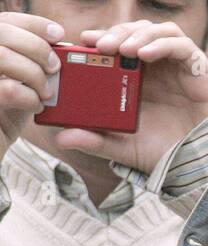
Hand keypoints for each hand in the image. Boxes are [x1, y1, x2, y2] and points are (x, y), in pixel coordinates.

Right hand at [0, 12, 63, 161]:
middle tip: (55, 68)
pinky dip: (29, 97)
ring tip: (45, 93)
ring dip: (33, 74)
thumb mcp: (18, 87)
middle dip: (36, 47)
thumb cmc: (3, 119)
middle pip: (3, 32)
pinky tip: (36, 107)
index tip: (59, 35)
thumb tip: (58, 50)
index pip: (4, 21)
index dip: (33, 24)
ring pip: (3, 56)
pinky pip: (9, 89)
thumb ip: (30, 67)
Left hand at [53, 20, 207, 173]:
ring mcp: (178, 66)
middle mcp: (158, 68)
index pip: (117, 45)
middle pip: (135, 32)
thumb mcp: (124, 147)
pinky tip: (146, 54)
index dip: (101, 38)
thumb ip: (96, 141)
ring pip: (158, 31)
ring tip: (124, 50)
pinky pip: (181, 44)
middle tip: (101, 46)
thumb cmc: (166, 152)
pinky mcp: (200, 68)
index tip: (83, 43)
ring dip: (138, 34)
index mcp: (138, 78)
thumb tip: (61, 139)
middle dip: (117, 33)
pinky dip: (162, 44)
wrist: (202, 164)